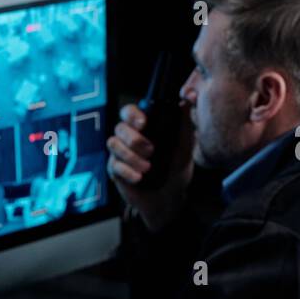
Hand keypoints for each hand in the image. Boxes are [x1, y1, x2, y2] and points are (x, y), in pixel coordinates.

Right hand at [106, 102, 194, 231]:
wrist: (170, 197)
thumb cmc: (176, 169)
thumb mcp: (185, 145)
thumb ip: (184, 124)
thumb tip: (185, 101)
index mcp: (143, 128)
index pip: (129, 112)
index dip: (132, 114)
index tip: (143, 123)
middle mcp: (129, 138)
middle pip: (120, 128)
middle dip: (134, 139)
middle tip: (151, 151)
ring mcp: (120, 154)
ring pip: (113, 145)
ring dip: (131, 157)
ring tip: (147, 168)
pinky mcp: (115, 170)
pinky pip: (114, 165)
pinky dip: (127, 171)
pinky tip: (139, 178)